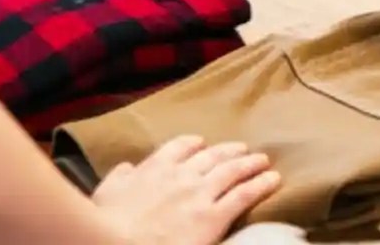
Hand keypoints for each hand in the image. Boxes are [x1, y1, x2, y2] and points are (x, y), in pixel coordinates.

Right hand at [93, 135, 281, 244]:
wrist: (118, 243)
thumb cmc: (107, 223)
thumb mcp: (106, 193)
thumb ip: (119, 178)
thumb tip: (127, 168)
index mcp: (154, 168)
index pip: (178, 147)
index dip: (193, 145)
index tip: (201, 144)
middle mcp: (181, 175)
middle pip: (212, 157)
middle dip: (229, 152)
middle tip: (243, 149)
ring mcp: (200, 194)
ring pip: (233, 172)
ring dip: (250, 164)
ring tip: (263, 161)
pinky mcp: (214, 217)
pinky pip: (244, 195)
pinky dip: (261, 185)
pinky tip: (273, 180)